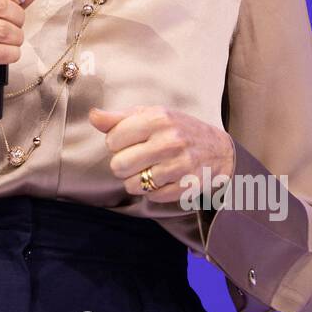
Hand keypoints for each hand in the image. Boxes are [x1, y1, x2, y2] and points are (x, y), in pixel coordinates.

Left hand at [88, 105, 234, 203]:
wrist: (218, 149)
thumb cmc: (177, 129)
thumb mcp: (151, 115)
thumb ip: (119, 117)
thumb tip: (93, 116)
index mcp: (157, 118)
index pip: (113, 139)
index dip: (115, 143)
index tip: (127, 142)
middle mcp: (170, 140)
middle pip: (120, 164)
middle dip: (121, 166)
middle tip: (133, 160)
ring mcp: (180, 165)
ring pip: (134, 184)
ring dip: (136, 181)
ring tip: (147, 170)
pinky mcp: (188, 185)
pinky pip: (153, 196)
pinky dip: (152, 191)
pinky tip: (161, 180)